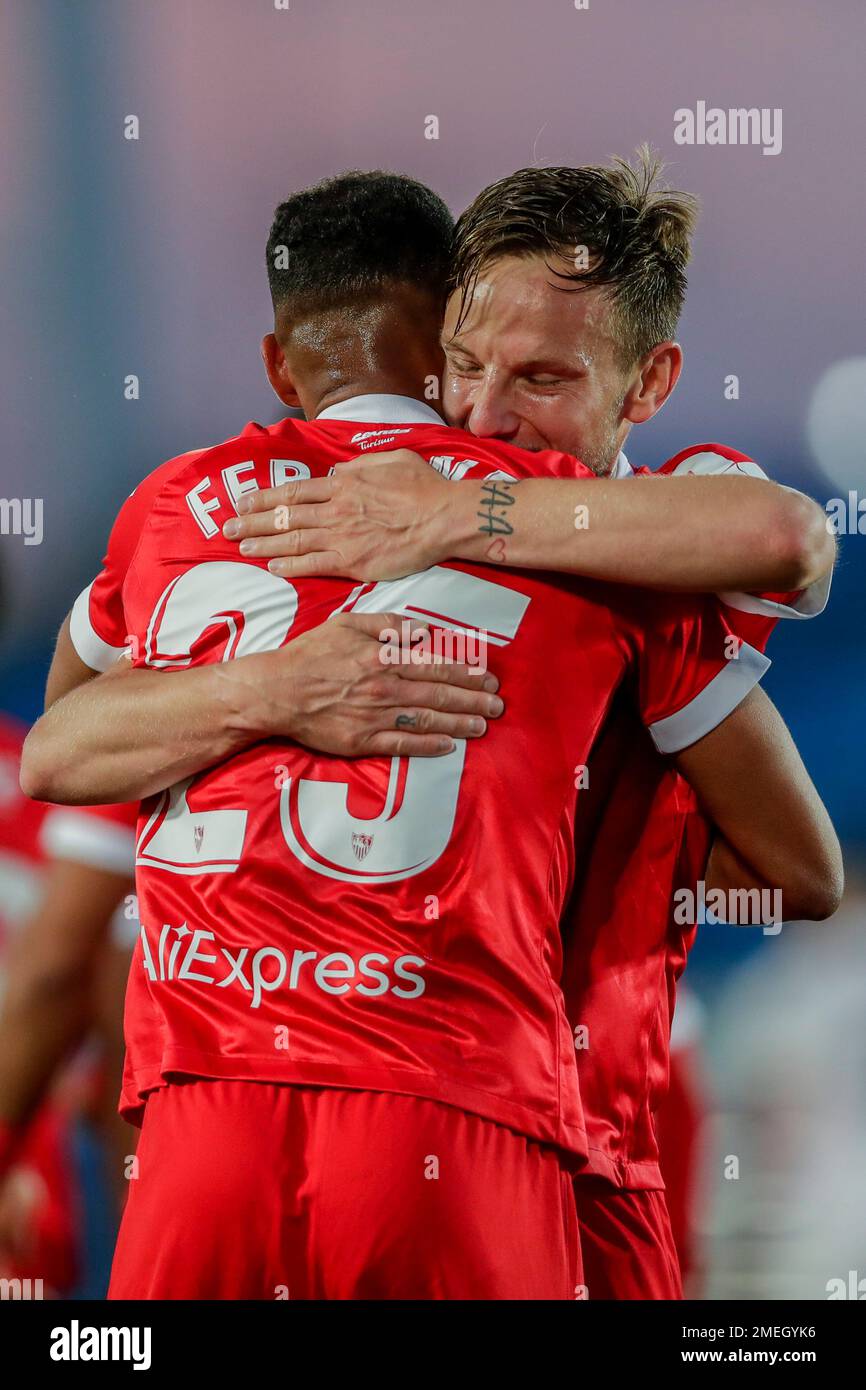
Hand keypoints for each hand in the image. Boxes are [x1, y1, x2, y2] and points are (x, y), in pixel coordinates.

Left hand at [222, 450, 454, 579]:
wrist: (443, 517)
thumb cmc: (423, 486)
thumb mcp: (390, 459)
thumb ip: (358, 466)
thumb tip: (337, 472)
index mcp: (343, 483)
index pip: (294, 490)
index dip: (265, 497)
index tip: (244, 501)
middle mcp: (336, 509)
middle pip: (285, 516)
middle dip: (252, 521)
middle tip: (227, 527)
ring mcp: (342, 537)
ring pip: (293, 541)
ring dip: (264, 545)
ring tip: (241, 547)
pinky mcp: (354, 562)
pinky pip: (314, 564)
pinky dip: (291, 566)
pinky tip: (272, 568)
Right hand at [239, 610, 502, 757]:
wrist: (276, 691)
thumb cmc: (310, 654)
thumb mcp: (348, 623)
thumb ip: (388, 624)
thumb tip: (423, 630)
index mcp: (384, 656)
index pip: (437, 666)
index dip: (467, 673)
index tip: (489, 678)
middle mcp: (386, 687)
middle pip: (440, 695)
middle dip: (473, 700)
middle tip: (497, 705)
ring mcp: (375, 716)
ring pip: (427, 720)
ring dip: (459, 723)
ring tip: (483, 726)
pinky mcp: (363, 741)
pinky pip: (403, 744)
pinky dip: (428, 745)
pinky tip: (449, 746)